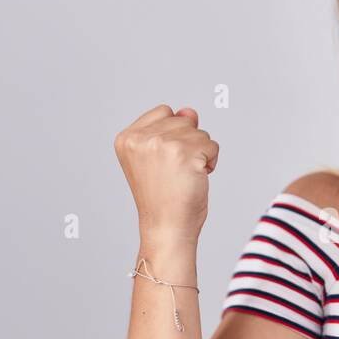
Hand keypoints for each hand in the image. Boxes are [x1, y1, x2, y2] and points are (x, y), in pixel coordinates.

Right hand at [114, 105, 219, 242]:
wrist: (166, 227)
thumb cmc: (163, 197)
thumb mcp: (159, 158)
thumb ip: (171, 129)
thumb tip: (190, 111)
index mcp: (127, 138)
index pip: (164, 111)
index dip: (173, 135)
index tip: (164, 162)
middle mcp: (141, 138)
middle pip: (183, 120)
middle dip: (188, 143)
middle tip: (175, 172)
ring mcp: (162, 144)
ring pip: (199, 132)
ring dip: (200, 154)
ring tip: (185, 176)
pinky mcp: (185, 153)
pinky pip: (211, 145)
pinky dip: (211, 161)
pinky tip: (196, 178)